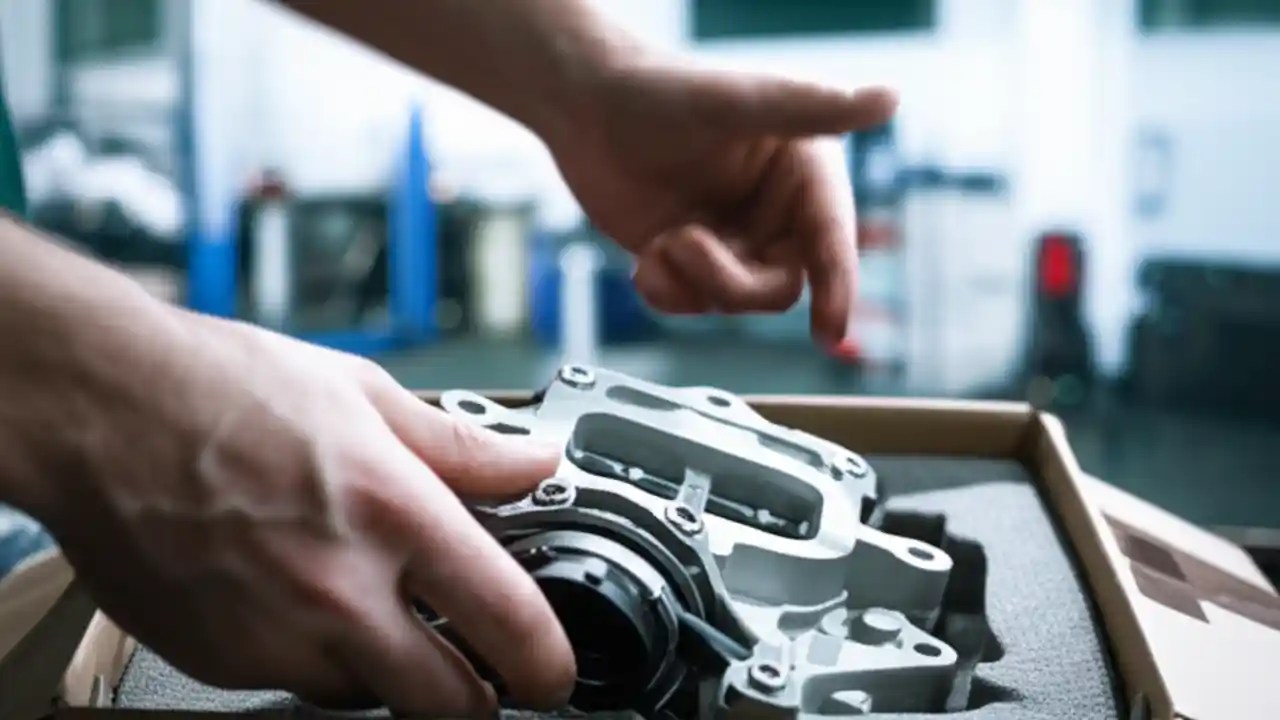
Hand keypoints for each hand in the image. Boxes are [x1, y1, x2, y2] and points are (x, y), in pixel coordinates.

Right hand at [29, 309, 573, 716]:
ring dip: (390, 672)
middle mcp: (339, 588)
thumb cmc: (221, 388)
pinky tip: (300, 599)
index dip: (547, 663)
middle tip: (476, 667)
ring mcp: (276, 634)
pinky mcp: (221, 660)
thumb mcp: (363, 394)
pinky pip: (294, 685)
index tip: (551, 671)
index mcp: (393, 512)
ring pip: (369, 699)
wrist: (98, 408)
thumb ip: (461, 446)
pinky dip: (315, 659)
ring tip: (373, 609)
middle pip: (449, 701)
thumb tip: (535, 462)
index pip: (506, 621)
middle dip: (476, 694)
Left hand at [547, 57, 896, 347]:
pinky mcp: (690, 258)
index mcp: (804, 173)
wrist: (584, 106)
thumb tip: (889, 98)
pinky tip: (645, 262)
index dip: (837, 289)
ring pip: (734, 300)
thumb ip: (811, 108)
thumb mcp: (738, 102)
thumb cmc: (660, 89)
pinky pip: (693, 304)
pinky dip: (668, 294)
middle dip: (730, 280)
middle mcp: (774, 211)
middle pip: (779, 285)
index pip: (832, 241)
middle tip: (682, 244)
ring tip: (660, 242)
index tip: (830, 334)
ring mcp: (732, 238)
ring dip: (692, 282)